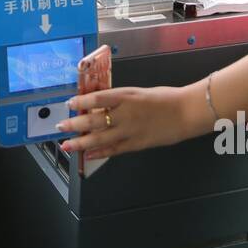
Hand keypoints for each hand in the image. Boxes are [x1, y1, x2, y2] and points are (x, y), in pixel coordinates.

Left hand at [55, 86, 192, 160]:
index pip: (98, 98)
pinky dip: (99, 153)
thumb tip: (98, 104)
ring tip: (67, 145)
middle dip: (75, 124)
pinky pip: (114, 150)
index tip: (69, 104)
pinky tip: (88, 155)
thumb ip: (118, 99)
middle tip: (61, 126)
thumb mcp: (138, 92)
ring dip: (81, 143)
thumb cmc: (164, 98)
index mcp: (126, 96)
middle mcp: (125, 114)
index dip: (81, 102)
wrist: (186, 112)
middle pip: (95, 120)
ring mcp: (131, 130)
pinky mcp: (137, 144)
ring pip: (100, 138)